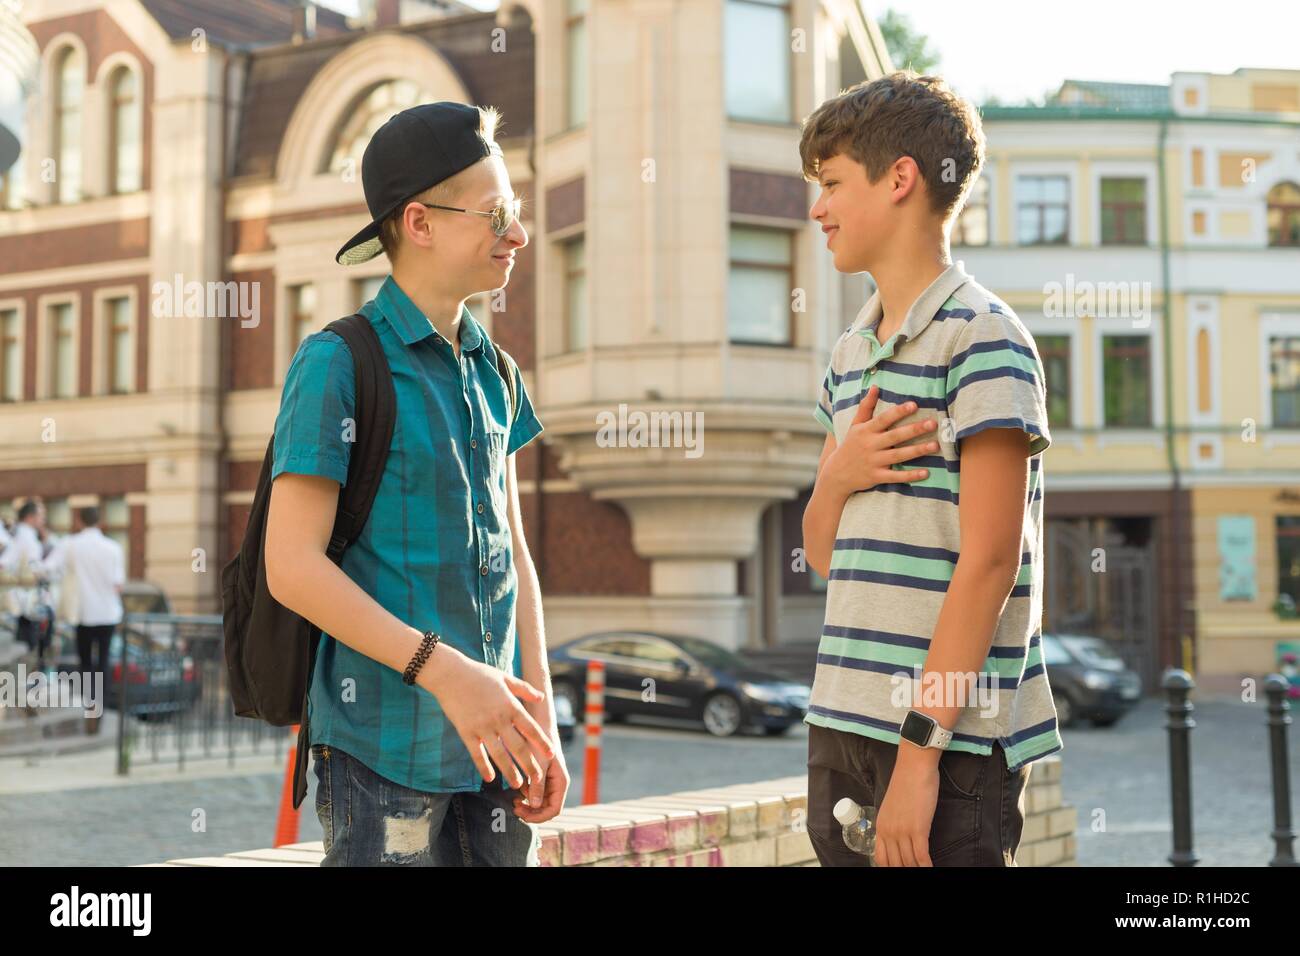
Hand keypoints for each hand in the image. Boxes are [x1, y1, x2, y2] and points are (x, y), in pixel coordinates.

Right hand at [418, 645, 554, 788]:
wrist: (450, 675)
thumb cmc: (479, 674)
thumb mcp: (505, 678)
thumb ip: (524, 689)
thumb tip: (541, 697)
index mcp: (511, 705)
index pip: (531, 728)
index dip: (542, 742)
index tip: (551, 755)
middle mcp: (499, 719)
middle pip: (518, 746)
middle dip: (529, 764)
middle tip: (537, 779)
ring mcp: (482, 727)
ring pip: (499, 755)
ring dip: (509, 771)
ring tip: (517, 785)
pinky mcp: (466, 732)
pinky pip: (477, 753)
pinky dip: (483, 767)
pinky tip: (489, 778)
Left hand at [512, 746, 569, 823]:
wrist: (537, 727)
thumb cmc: (539, 744)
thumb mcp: (538, 765)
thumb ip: (537, 785)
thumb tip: (535, 806)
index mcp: (561, 783)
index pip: (554, 810)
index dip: (539, 817)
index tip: (523, 815)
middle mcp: (557, 785)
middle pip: (546, 809)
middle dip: (531, 812)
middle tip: (515, 808)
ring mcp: (549, 783)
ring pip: (539, 803)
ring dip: (527, 805)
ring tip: (514, 799)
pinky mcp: (540, 779)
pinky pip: (534, 794)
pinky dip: (525, 796)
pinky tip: (517, 790)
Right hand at [824, 386, 939, 496]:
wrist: (836, 473)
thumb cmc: (850, 446)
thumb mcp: (855, 425)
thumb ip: (866, 407)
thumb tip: (875, 386)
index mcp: (866, 431)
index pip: (884, 419)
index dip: (898, 412)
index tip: (914, 405)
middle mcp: (870, 445)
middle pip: (895, 436)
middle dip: (914, 429)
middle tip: (933, 423)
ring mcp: (873, 462)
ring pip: (898, 455)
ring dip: (917, 450)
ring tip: (935, 445)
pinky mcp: (876, 476)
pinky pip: (895, 476)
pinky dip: (910, 476)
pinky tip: (926, 473)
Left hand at [872, 758, 939, 866]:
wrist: (914, 767)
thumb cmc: (906, 784)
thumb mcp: (892, 807)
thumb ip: (893, 824)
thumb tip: (899, 840)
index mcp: (881, 827)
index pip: (881, 859)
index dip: (890, 869)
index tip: (899, 869)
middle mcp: (889, 832)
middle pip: (895, 864)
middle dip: (905, 870)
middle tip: (914, 871)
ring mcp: (902, 831)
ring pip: (909, 862)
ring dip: (917, 868)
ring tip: (924, 870)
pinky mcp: (918, 829)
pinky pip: (921, 856)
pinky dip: (926, 866)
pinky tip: (931, 868)